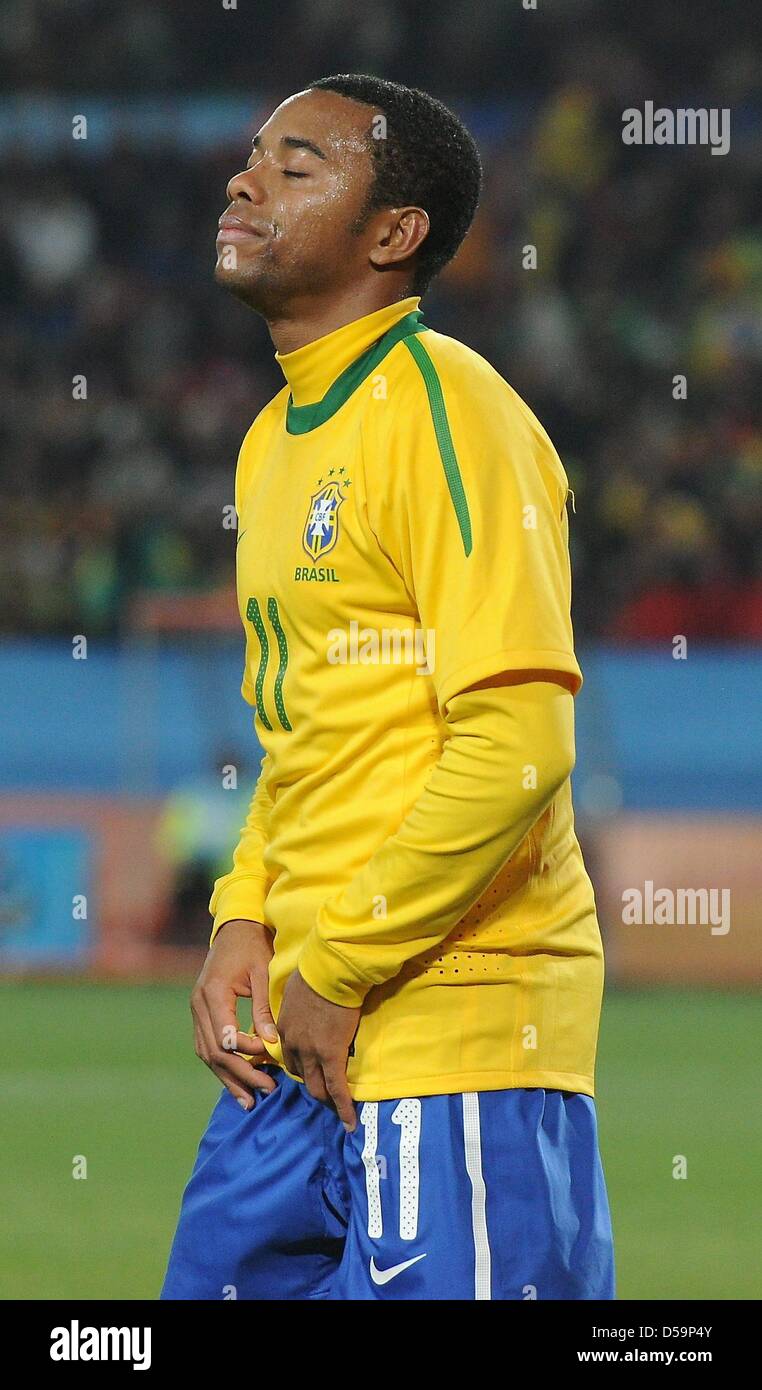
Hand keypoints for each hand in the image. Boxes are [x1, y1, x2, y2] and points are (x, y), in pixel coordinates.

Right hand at [191, 919, 277, 1109]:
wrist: (235, 928)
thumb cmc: (253, 946)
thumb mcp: (262, 972)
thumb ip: (263, 1007)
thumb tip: (272, 1042)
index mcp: (213, 992)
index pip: (226, 1036)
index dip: (247, 1052)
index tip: (272, 1058)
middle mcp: (198, 1004)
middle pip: (214, 1051)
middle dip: (241, 1074)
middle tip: (267, 1090)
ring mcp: (196, 1010)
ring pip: (207, 1053)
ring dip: (229, 1078)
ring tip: (250, 1100)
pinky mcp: (201, 1014)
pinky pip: (207, 1046)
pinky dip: (222, 1066)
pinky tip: (237, 1083)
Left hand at [277, 969, 359, 1130]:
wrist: (330, 970)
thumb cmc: (317, 971)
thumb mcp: (298, 987)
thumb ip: (300, 1002)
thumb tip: (310, 999)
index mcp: (284, 1026)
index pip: (290, 1055)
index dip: (301, 1065)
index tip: (311, 1070)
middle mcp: (293, 1044)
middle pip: (301, 1075)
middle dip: (313, 1086)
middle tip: (326, 1095)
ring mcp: (311, 1052)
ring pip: (317, 1087)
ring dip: (327, 1100)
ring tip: (338, 1111)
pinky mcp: (331, 1056)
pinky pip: (337, 1089)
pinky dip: (343, 1108)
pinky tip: (350, 1123)